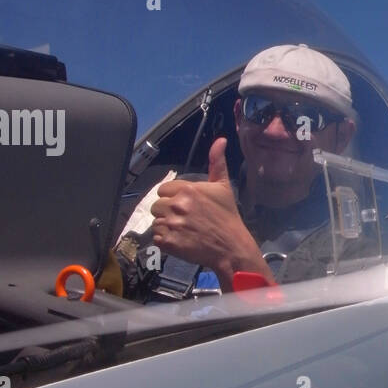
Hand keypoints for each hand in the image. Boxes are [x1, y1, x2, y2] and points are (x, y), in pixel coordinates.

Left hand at [151, 138, 274, 288]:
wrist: (232, 247)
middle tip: (184, 220)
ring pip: (156, 222)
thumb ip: (217, 163)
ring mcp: (172, 224)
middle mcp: (177, 205)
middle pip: (157, 206)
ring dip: (166, 227)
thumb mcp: (223, 187)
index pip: (163, 190)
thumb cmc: (228, 217)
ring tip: (183, 231)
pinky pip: (157, 238)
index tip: (185, 206)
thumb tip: (221, 140)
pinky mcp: (169, 242)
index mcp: (187, 189)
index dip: (172, 197)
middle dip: (167, 212)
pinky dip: (166, 241)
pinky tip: (180, 241)